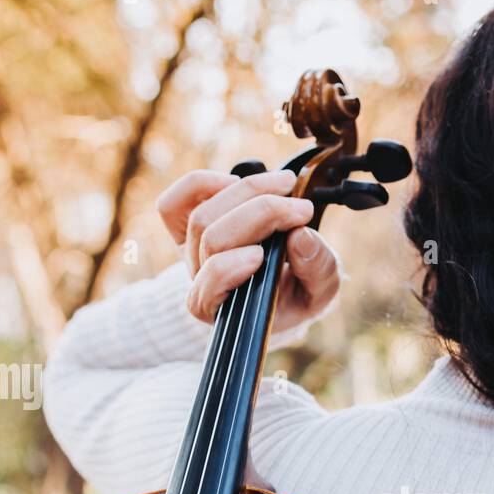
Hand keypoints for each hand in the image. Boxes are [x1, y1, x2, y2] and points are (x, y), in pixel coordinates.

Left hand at [157, 168, 339, 336]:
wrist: (282, 285)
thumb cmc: (298, 293)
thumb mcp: (321, 291)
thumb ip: (318, 271)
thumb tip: (301, 236)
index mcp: (225, 309)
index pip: (213, 283)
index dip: (239, 261)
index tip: (289, 239)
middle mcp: (200, 282)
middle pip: (212, 237)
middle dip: (262, 213)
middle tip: (303, 207)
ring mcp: (189, 253)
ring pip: (201, 215)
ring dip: (247, 192)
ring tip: (286, 186)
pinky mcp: (183, 229)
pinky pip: (173, 202)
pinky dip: (204, 184)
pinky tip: (237, 183)